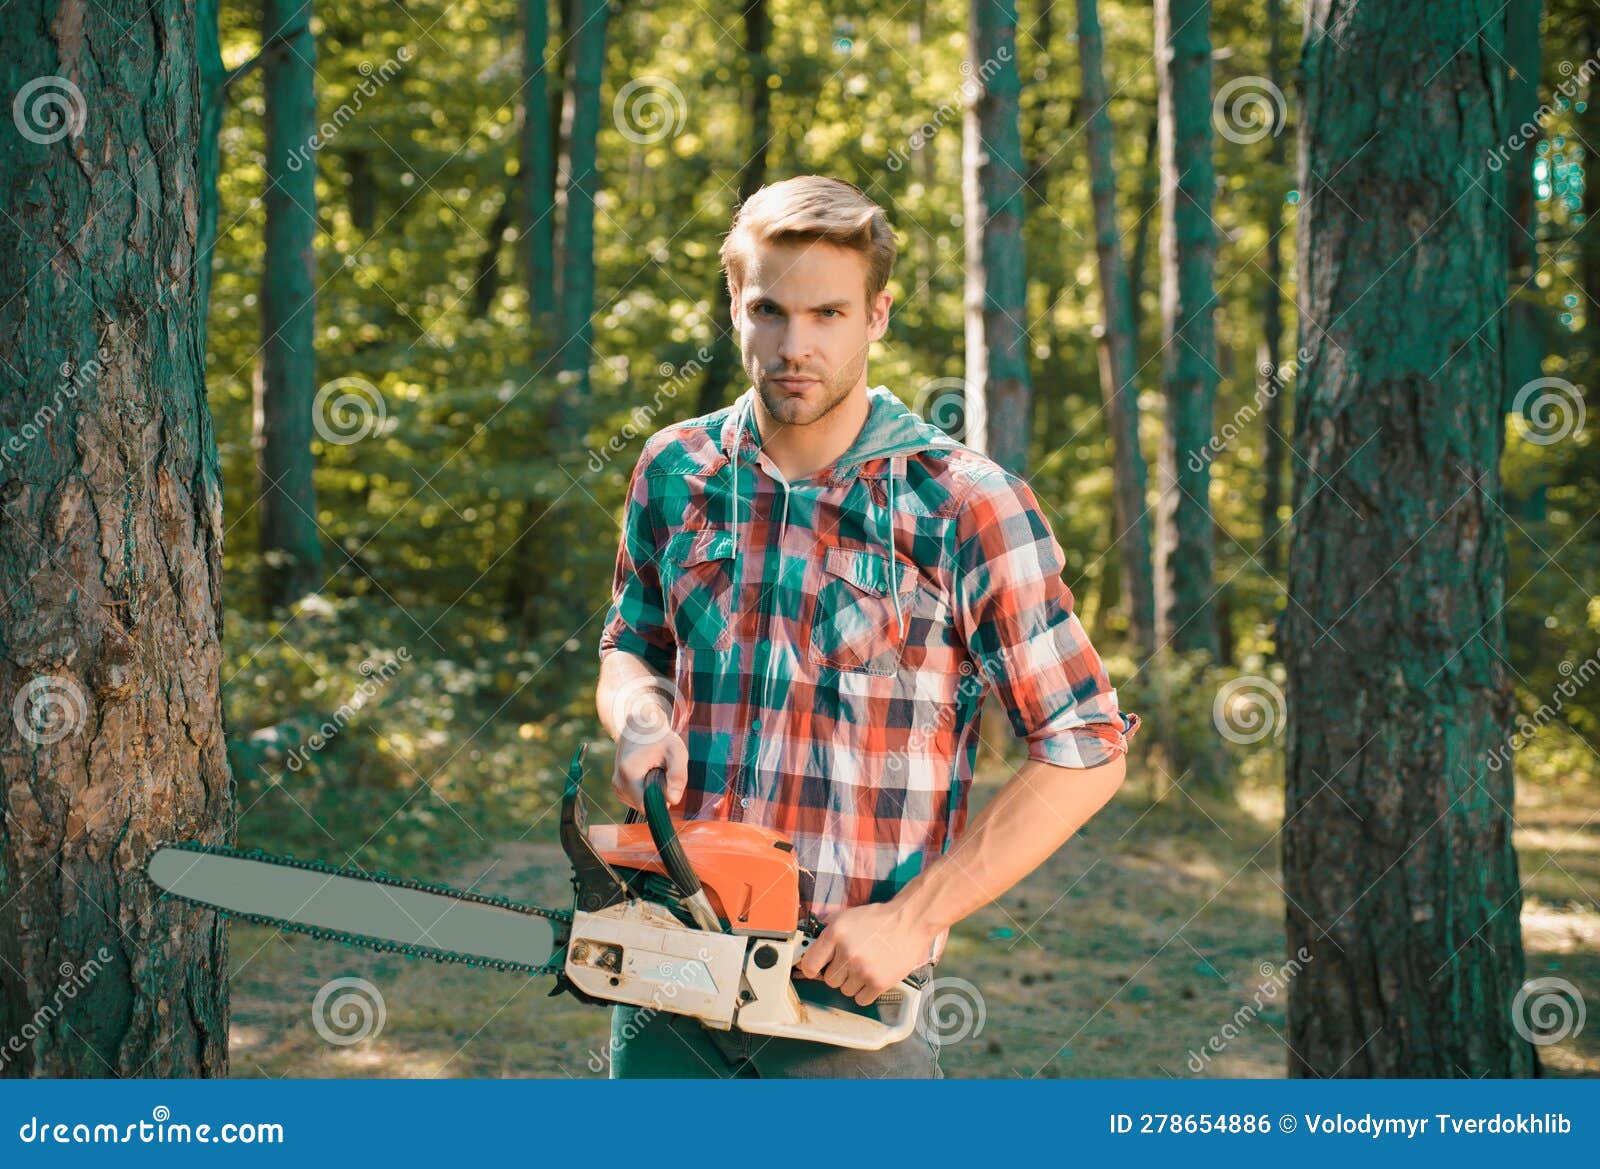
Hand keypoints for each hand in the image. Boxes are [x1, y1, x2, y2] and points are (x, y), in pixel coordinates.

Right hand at [611, 710, 687, 812]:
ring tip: (655, 770)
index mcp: (629, 774)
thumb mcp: (676, 752)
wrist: (641, 726)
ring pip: (641, 804)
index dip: (662, 799)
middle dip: (658, 795)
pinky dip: (646, 790)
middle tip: (663, 772)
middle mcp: (618, 782)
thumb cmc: (660, 738)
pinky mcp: (618, 787)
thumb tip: (673, 800)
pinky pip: (637, 799)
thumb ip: (678, 776)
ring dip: (652, 792)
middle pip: (644, 806)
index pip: (647, 806)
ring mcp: (616, 786)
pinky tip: (649, 774)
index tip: (668, 780)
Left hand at [794, 899, 940, 1005]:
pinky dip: (866, 992)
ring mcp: (862, 969)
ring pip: (845, 991)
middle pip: (829, 980)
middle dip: (838, 973)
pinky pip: (860, 999)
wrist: (910, 922)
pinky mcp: (878, 983)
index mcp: (835, 934)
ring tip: (866, 966)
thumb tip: (811, 955)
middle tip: (852, 962)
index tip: (817, 970)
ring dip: (853, 983)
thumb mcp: (846, 918)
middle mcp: (847, 952)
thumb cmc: (878, 919)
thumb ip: (827, 935)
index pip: (810, 964)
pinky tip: (873, 976)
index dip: (812, 969)